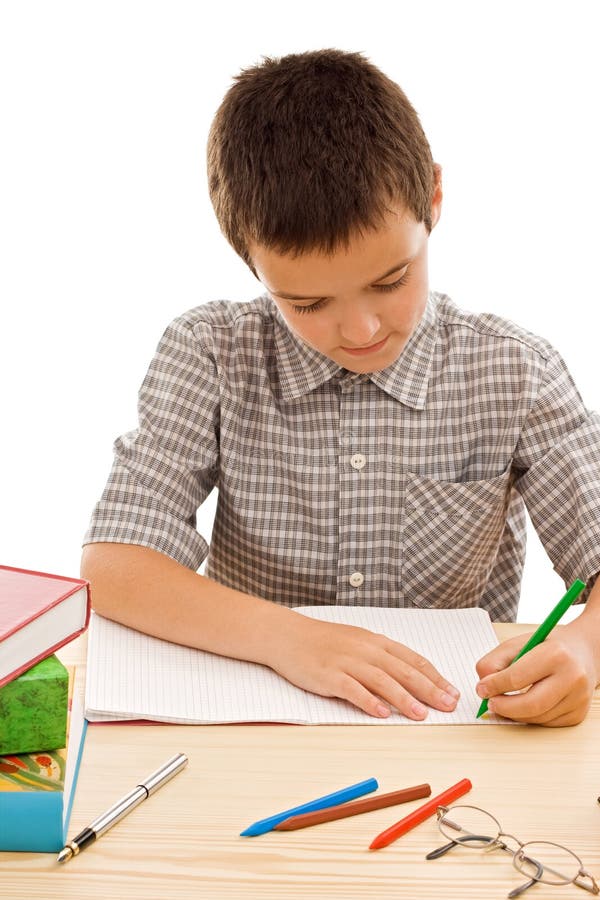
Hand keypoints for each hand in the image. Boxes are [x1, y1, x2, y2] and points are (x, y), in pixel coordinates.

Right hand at [268, 613, 459, 719]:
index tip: (452, 692)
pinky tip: (381, 713)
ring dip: (403, 698)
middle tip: (448, 705)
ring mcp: (346, 661)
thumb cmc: (323, 641)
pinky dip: (368, 700)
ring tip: (421, 714)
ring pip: (382, 680)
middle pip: (403, 670)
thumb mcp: (358, 643)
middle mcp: (365, 649)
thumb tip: (409, 679)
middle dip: (429, 689)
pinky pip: (352, 688)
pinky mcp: (328, 674)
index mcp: (376, 641)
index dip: (435, 677)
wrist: (287, 634)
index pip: (413, 659)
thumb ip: (381, 658)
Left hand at [475, 617, 599, 725]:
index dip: (495, 686)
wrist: (582, 652)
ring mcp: (578, 698)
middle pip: (530, 704)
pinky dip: (530, 717)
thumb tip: (483, 685)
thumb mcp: (519, 643)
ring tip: (505, 702)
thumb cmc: (548, 646)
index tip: (481, 689)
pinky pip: (546, 723)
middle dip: (504, 707)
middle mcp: (572, 677)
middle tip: (490, 703)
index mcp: (555, 654)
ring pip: (537, 717)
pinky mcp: (578, 713)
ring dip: (515, 714)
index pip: (518, 677)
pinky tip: (525, 704)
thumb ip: (496, 661)